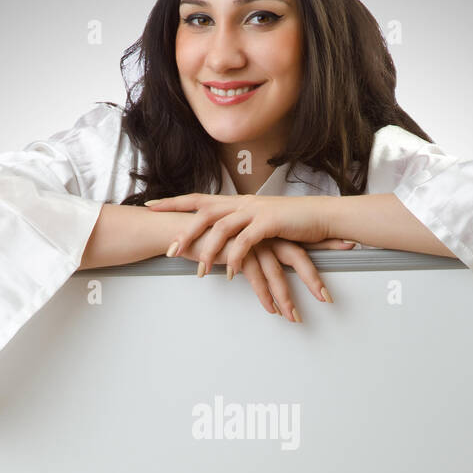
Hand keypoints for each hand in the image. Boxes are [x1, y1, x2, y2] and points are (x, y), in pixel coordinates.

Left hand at [145, 192, 338, 275]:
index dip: (174, 202)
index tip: (151, 206)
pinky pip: (245, 242)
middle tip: (167, 250)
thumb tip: (223, 241)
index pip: (198, 199)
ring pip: (221, 228)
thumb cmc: (293, 222)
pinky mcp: (270, 223)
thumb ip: (241, 229)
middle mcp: (242, 203)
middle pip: (203, 212)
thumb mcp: (260, 223)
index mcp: (236, 202)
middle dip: (183, 231)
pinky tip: (230, 273)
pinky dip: (235, 258)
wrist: (321, 216)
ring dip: (207, 250)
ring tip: (198, 271)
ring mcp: (255, 211)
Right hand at [176, 234, 354, 318]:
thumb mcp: (241, 240)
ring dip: (287, 298)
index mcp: (269, 229)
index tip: (348, 251)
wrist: (182, 227)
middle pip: (297, 257)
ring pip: (277, 273)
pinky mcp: (238, 252)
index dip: (325, 245)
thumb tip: (271, 263)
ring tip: (294, 317)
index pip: (302, 237)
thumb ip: (257, 249)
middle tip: (326, 299)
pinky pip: (256, 278)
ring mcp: (252, 242)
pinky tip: (271, 310)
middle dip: (313, 279)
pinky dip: (265, 296)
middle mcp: (264, 234)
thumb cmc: (211, 234)